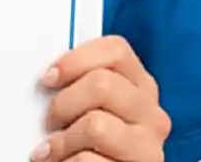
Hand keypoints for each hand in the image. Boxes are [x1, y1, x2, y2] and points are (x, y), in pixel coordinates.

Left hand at [32, 36, 170, 161]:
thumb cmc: (92, 146)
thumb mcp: (93, 108)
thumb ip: (83, 86)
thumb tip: (49, 75)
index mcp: (141, 87)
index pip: (116, 50)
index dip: (76, 59)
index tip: (50, 78)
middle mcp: (151, 114)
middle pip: (102, 84)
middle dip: (64, 104)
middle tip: (51, 121)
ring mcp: (148, 146)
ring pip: (96, 125)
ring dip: (63, 140)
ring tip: (54, 150)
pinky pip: (89, 160)